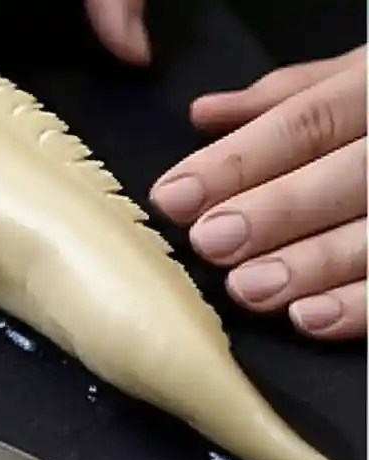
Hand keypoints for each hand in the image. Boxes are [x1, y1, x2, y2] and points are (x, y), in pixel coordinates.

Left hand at [150, 47, 366, 340]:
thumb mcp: (363, 75)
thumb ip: (292, 96)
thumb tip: (208, 116)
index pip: (310, 120)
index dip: (239, 160)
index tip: (175, 195)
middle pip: (349, 175)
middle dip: (275, 211)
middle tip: (212, 242)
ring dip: (314, 264)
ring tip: (250, 288)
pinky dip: (362, 304)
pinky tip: (312, 318)